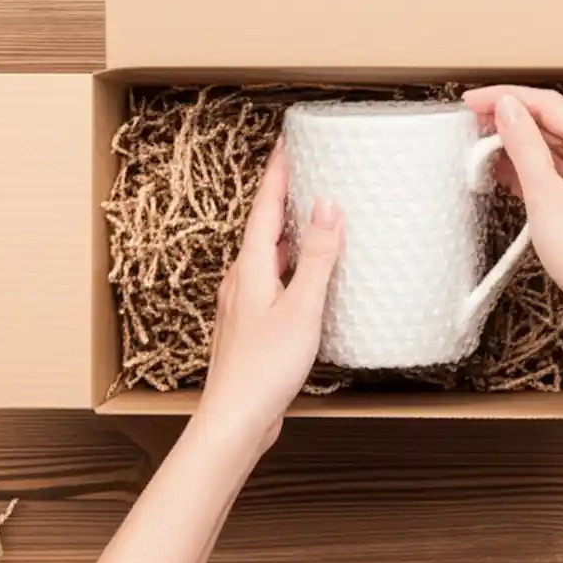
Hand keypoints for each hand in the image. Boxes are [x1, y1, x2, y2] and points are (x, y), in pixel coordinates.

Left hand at [198, 144, 342, 451]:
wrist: (235, 419)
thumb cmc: (264, 369)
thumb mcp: (302, 308)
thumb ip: (317, 257)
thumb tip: (327, 206)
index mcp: (251, 267)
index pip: (265, 207)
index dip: (277, 173)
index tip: (287, 143)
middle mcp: (242, 279)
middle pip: (264, 227)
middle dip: (284, 197)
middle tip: (305, 171)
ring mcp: (245, 303)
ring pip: (269, 255)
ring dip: (290, 233)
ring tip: (314, 217)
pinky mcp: (252, 325)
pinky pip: (274, 280)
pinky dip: (292, 266)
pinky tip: (310, 278)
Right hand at [463, 86, 562, 320]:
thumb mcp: (545, 193)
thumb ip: (524, 145)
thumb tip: (507, 107)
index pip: (547, 103)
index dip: (506, 97)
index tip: (471, 101)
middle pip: (551, 122)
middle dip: (510, 120)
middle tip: (470, 122)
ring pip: (551, 148)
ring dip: (517, 145)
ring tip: (479, 147)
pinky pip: (555, 172)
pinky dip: (528, 170)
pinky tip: (502, 174)